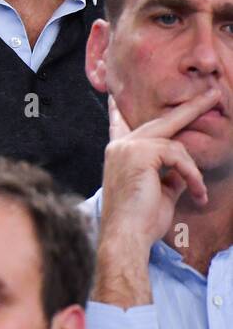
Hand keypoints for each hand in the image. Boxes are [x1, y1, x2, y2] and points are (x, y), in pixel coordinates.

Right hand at [93, 89, 216, 306]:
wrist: (127, 235)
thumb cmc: (140, 220)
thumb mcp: (160, 194)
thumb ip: (170, 177)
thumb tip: (185, 172)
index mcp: (120, 155)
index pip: (120, 125)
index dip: (119, 111)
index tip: (114, 98)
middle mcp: (120, 146)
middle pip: (161, 121)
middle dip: (191, 108)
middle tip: (213, 94)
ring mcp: (127, 147)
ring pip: (175, 143)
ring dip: (192, 169)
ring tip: (199, 191)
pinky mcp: (139, 153)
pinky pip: (178, 154)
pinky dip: (191, 173)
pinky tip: (195, 191)